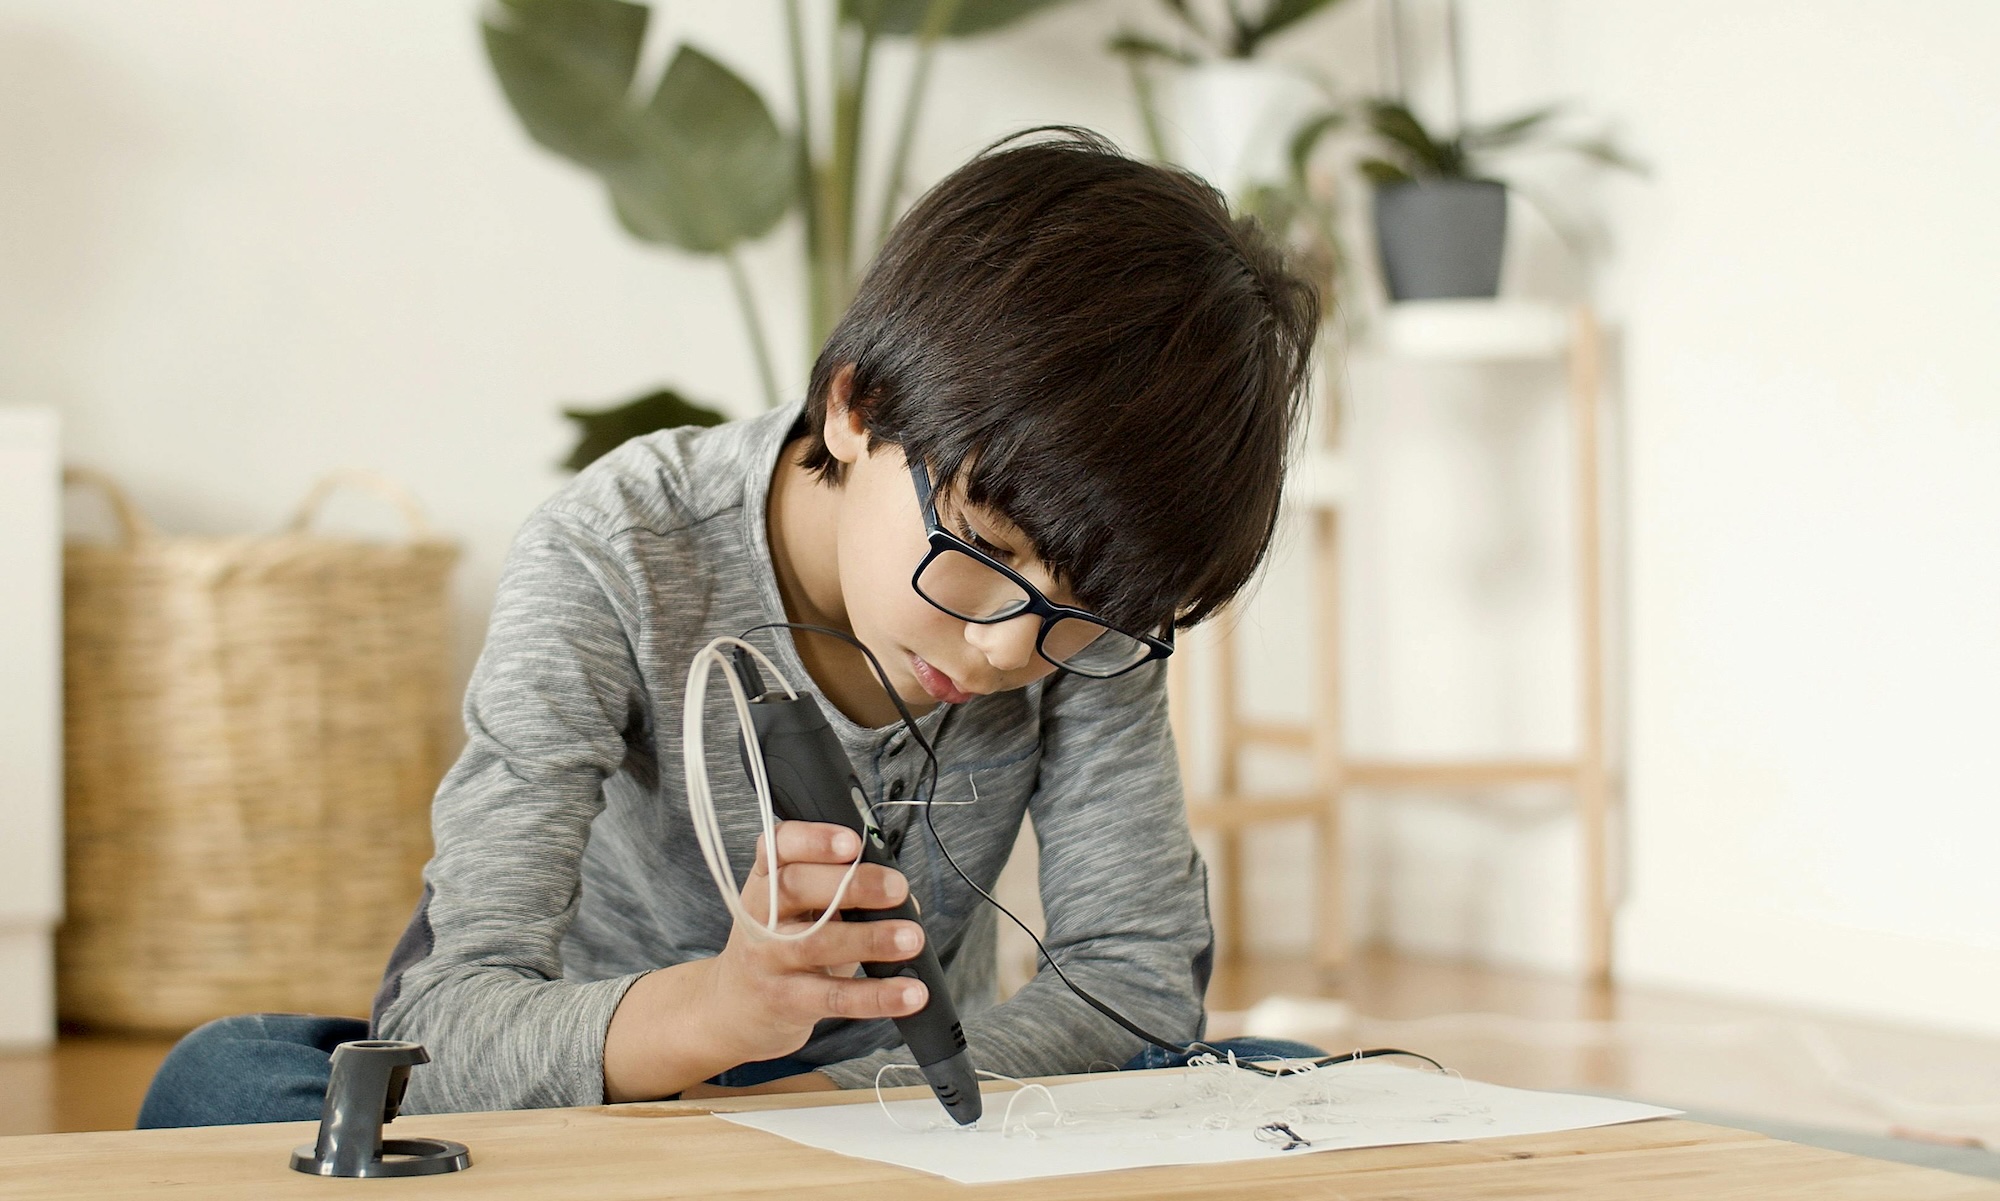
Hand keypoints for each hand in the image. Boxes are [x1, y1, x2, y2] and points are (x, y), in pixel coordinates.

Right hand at [604, 821, 926, 1101]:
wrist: (735, 1006)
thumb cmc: (783, 943)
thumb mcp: (801, 908)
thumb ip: (847, 895)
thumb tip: (908, 904)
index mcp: (766, 878)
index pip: (778, 846)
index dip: (813, 840)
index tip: (852, 842)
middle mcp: (760, 913)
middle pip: (795, 888)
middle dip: (852, 884)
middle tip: (898, 887)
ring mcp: (767, 958)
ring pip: (815, 943)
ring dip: (870, 939)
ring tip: (912, 939)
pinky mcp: (784, 1000)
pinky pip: (832, 997)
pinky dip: (876, 996)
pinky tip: (910, 993)